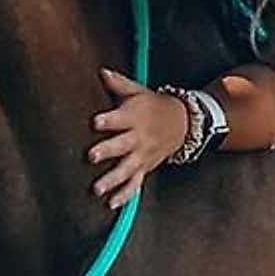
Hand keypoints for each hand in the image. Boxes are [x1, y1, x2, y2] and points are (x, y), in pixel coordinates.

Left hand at [88, 68, 188, 208]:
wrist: (183, 123)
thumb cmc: (153, 106)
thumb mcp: (138, 91)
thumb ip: (119, 84)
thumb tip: (101, 71)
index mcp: (134, 117)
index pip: (120, 118)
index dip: (108, 120)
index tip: (95, 122)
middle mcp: (138, 138)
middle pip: (122, 146)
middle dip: (108, 151)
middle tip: (91, 156)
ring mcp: (142, 156)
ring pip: (127, 169)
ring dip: (113, 180)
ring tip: (97, 189)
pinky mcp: (145, 168)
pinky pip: (136, 184)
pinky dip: (125, 196)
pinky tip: (112, 204)